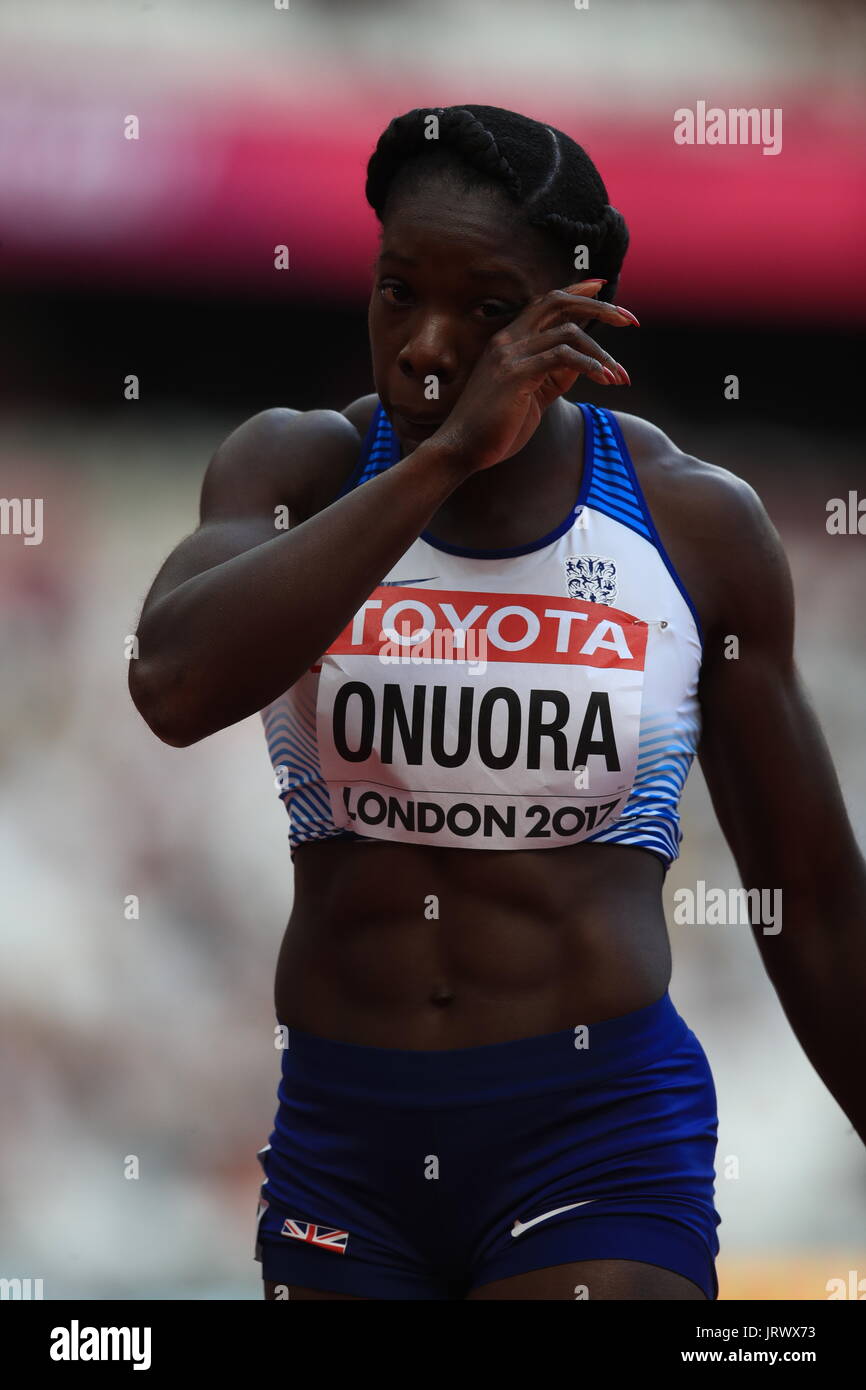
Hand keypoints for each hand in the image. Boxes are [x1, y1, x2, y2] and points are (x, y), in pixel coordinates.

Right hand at [430, 279, 637, 474]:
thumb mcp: (533, 396)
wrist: (462, 449)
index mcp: (509, 341)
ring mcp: (510, 355)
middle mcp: (508, 340)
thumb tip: (585, 363)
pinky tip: (605, 380)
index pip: (546, 302)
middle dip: (599, 306)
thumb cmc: (496, 427)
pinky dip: (589, 365)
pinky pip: (562, 357)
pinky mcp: (516, 374)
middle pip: (558, 303)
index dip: (577, 291)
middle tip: (630, 319)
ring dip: (602, 353)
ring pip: (568, 333)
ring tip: (620, 377)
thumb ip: (555, 376)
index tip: (602, 285)